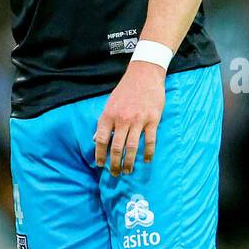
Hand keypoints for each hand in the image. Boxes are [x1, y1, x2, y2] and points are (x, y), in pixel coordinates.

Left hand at [94, 61, 165, 175]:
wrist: (144, 74)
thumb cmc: (126, 89)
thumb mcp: (110, 103)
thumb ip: (104, 122)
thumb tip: (95, 139)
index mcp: (109, 115)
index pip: (101, 139)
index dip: (99, 154)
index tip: (100, 164)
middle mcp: (122, 119)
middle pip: (117, 147)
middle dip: (115, 163)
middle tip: (115, 174)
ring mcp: (138, 120)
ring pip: (132, 147)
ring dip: (129, 162)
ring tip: (128, 171)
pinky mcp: (152, 119)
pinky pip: (150, 141)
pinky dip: (148, 153)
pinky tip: (147, 160)